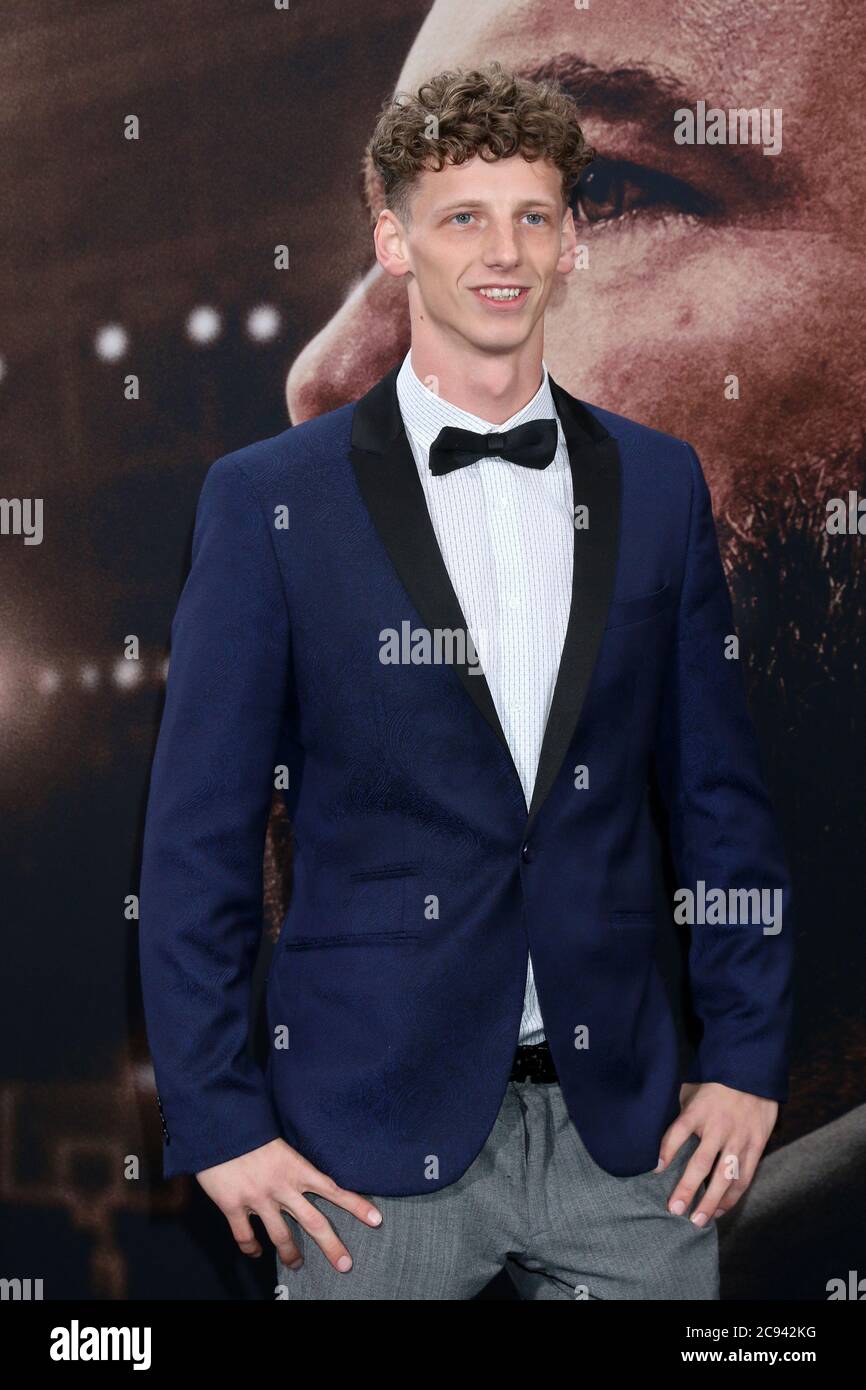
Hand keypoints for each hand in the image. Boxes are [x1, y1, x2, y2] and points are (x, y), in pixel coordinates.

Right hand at [195, 1137, 382, 1271]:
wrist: (219, 1125)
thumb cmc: (251, 1131)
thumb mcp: (281, 1145)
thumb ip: (293, 1165)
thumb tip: (305, 1180)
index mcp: (297, 1168)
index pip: (334, 1189)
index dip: (356, 1205)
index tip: (376, 1219)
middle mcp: (282, 1186)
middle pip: (313, 1222)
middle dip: (331, 1245)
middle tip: (345, 1264)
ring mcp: (258, 1198)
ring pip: (281, 1236)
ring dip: (291, 1254)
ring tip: (297, 1264)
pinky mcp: (233, 1205)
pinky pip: (245, 1235)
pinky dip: (251, 1248)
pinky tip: (257, 1252)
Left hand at [657, 1082, 778, 1225]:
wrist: (753, 1075)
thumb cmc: (716, 1086)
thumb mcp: (692, 1090)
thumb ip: (679, 1111)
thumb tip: (658, 1134)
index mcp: (698, 1111)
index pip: (677, 1131)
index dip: (666, 1151)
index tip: (655, 1170)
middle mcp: (718, 1127)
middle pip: (701, 1163)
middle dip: (687, 1188)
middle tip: (675, 1209)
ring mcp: (738, 1139)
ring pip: (725, 1176)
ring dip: (711, 1201)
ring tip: (698, 1220)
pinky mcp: (755, 1146)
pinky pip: (744, 1176)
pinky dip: (732, 1196)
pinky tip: (720, 1209)